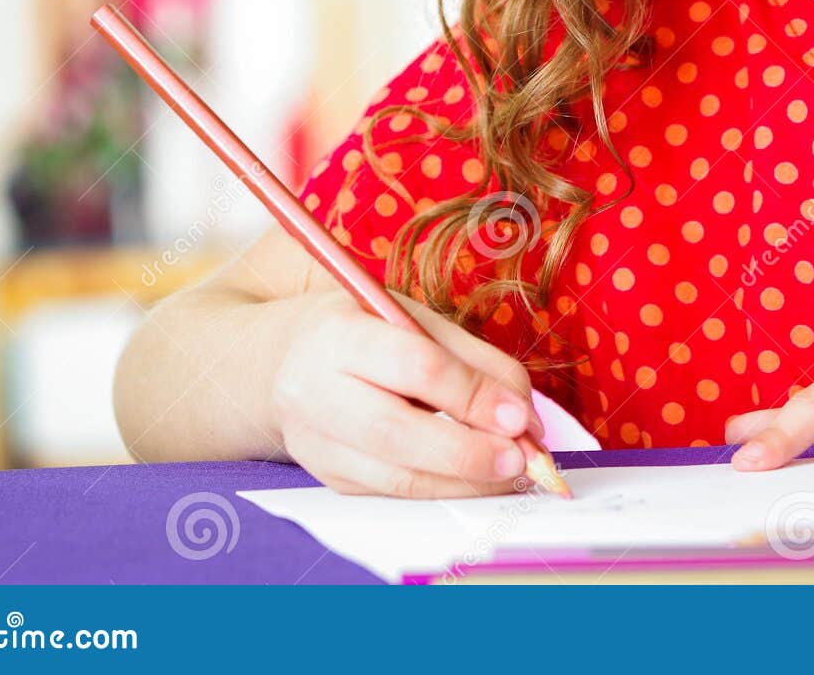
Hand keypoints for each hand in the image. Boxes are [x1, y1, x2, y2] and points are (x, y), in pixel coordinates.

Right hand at [270, 285, 544, 497]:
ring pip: (397, 478)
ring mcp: (315, 443)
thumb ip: (475, 361)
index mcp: (340, 335)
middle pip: (397, 434)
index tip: (519, 416)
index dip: (472, 395)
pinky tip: (477, 479)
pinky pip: (394, 493)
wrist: (290, 359)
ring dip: (464, 482)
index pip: (415, 367)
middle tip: (520, 458)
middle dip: (469, 453)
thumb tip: (524, 416)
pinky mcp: (329, 477)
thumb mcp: (416, 319)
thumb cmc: (367, 331)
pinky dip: (444, 489)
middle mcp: (315, 391)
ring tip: (510, 472)